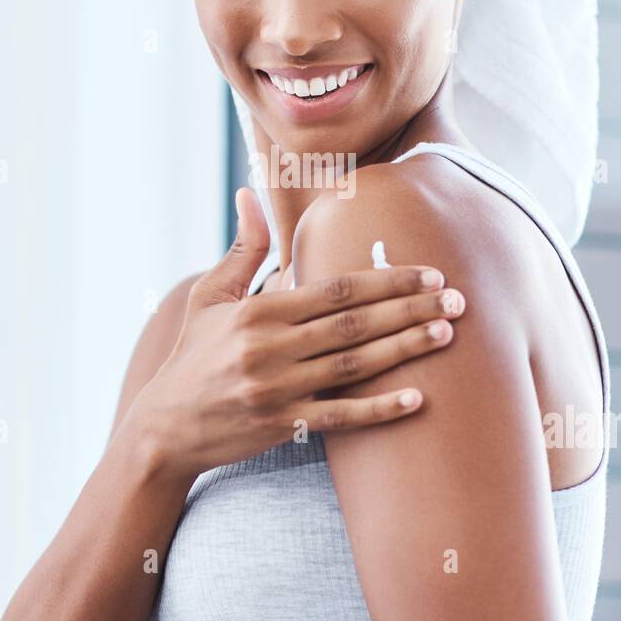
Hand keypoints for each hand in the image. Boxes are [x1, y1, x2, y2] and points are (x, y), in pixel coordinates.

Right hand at [120, 186, 466, 478]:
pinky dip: (378, 408)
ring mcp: (277, 389)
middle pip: (355, 324)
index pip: (336, 289)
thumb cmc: (192, 355)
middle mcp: (270, 348)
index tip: (429, 272)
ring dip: (404, 349)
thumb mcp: (210, 296)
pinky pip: (340, 416)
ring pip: (354, 365)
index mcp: (259, 311)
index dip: (387, 280)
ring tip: (445, 334)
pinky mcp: (281, 426)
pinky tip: (416, 399)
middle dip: (411, 309)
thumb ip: (244, 247)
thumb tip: (249, 192)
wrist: (163, 428)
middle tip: (458, 300)